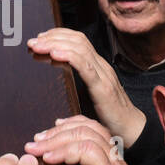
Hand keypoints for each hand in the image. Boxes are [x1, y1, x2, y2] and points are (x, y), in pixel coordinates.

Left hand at [25, 115, 164, 164]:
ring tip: (36, 149)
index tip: (45, 136)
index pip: (90, 130)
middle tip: (34, 141)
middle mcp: (115, 160)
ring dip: (56, 139)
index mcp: (111, 164)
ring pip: (85, 135)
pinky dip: (66, 151)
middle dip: (55, 132)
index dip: (67, 128)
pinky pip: (89, 152)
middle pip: (85, 128)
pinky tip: (50, 159)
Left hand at [26, 29, 145, 144]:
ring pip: (80, 48)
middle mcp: (101, 66)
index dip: (58, 35)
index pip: (78, 40)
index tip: (40, 38)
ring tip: (38, 45)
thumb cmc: (109, 116)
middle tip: (33, 40)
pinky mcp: (103, 88)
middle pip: (77, 40)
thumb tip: (55, 85)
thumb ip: (76, 85)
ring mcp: (103, 75)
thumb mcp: (88, 96)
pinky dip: (69, 56)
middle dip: (53, 37)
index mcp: (97, 66)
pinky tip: (54, 54)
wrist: (132, 129)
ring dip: (55, 44)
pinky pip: (85, 66)